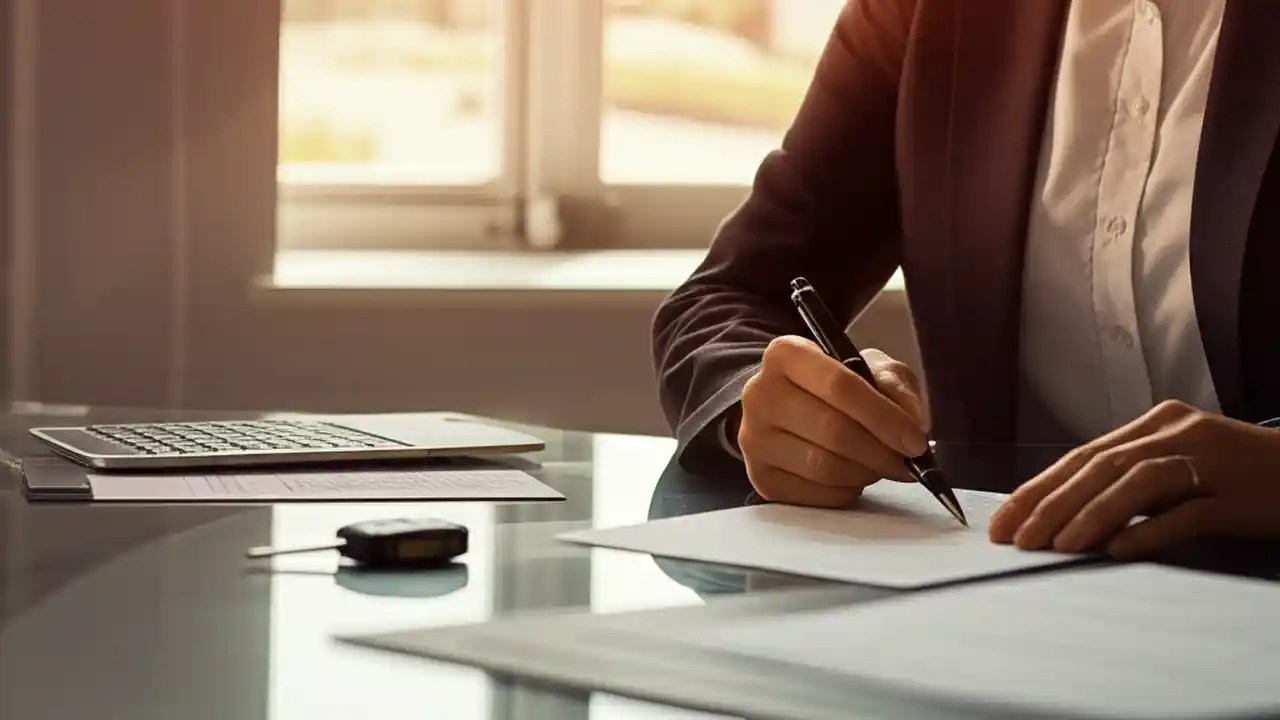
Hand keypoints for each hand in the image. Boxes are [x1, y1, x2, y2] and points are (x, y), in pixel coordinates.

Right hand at [737, 336, 929, 507]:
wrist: (793, 407)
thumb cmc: (837, 385)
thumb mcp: (872, 368)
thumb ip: (895, 388)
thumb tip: (910, 426)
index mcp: (786, 354)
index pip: (839, 385)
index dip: (884, 417)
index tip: (915, 441)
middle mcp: (760, 393)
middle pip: (833, 430)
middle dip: (880, 452)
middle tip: (905, 462)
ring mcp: (753, 438)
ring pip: (823, 466)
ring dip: (865, 473)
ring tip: (879, 466)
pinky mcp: (759, 477)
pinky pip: (814, 495)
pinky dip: (845, 491)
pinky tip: (853, 477)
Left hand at [989, 400, 1279, 557]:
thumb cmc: (1241, 480)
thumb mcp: (1179, 472)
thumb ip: (1130, 486)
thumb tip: (1065, 519)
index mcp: (1157, 424)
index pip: (1083, 456)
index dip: (1038, 489)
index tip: (1003, 521)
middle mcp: (1178, 432)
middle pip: (1101, 466)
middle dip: (1052, 504)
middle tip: (1017, 539)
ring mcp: (1211, 461)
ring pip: (1137, 483)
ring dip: (1091, 515)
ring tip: (1057, 546)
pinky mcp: (1239, 495)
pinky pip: (1186, 514)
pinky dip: (1148, 532)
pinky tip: (1117, 551)